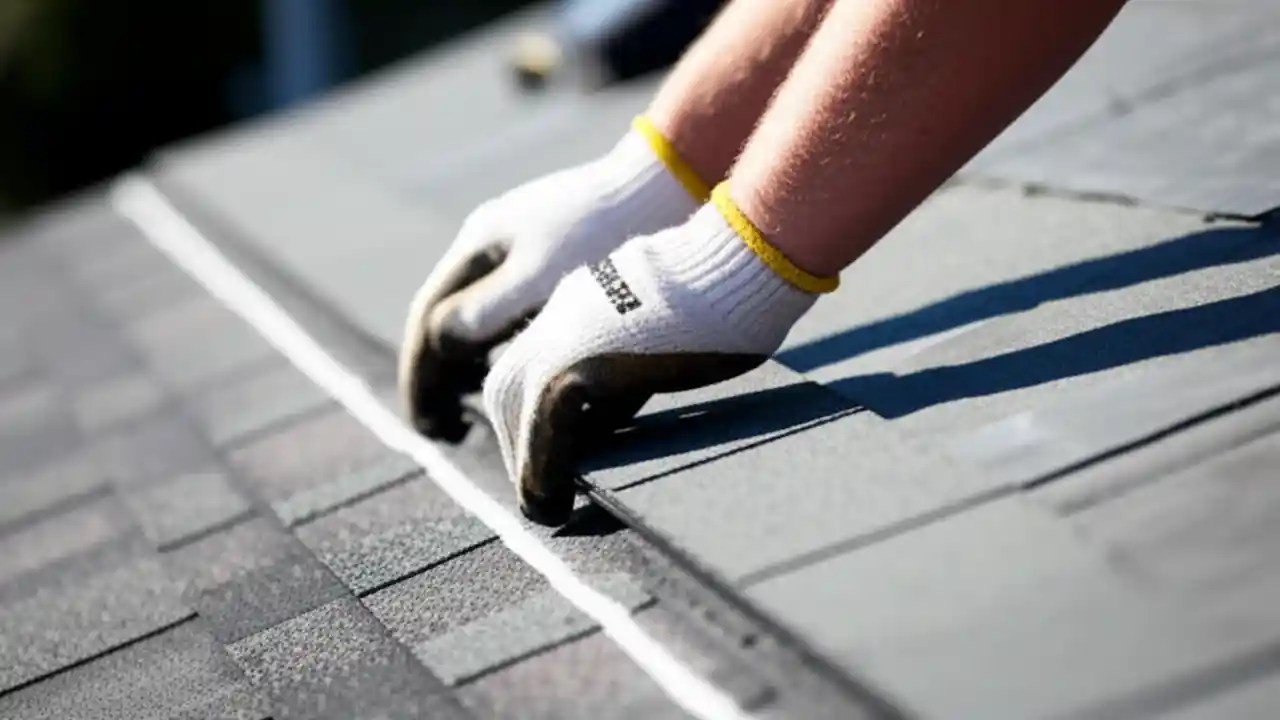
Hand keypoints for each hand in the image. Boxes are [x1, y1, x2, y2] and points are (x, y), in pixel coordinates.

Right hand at [399, 129, 698, 440]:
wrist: (669, 183)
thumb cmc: (605, 234)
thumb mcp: (539, 278)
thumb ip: (485, 311)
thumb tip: (440, 343)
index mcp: (479, 244)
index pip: (428, 319)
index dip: (420, 378)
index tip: (428, 426)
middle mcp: (494, 241)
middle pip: (448, 318)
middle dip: (440, 375)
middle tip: (444, 427)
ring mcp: (527, 242)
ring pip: (481, 313)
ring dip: (470, 362)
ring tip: (475, 407)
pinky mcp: (563, 251)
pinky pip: (515, 307)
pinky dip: (505, 345)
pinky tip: (525, 369)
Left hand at [482, 204, 818, 524]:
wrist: (741, 261)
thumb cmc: (730, 293)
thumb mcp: (664, 327)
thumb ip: (632, 358)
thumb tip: (623, 402)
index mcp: (583, 301)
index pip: (530, 363)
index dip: (530, 415)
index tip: (552, 453)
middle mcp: (563, 315)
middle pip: (506, 388)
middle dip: (518, 443)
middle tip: (540, 489)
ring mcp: (565, 335)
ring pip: (513, 408)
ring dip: (525, 463)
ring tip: (545, 506)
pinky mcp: (580, 364)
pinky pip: (543, 430)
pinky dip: (541, 472)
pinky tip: (554, 504)